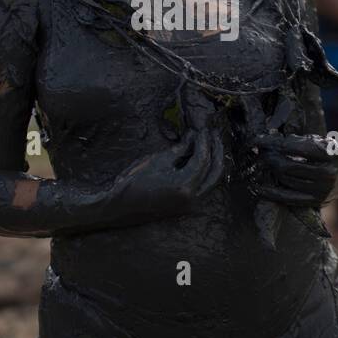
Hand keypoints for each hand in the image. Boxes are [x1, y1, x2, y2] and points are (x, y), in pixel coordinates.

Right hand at [108, 130, 225, 217]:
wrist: (121, 208)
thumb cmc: (134, 183)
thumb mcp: (157, 161)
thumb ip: (179, 150)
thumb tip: (193, 137)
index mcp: (184, 186)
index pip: (202, 160)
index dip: (204, 142)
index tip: (203, 130)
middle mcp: (192, 199)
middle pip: (214, 173)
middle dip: (216, 151)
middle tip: (214, 134)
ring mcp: (191, 205)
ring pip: (212, 182)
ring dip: (214, 162)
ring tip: (211, 144)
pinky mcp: (187, 207)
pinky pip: (204, 188)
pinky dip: (206, 173)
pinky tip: (203, 160)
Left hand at [249, 133, 337, 208]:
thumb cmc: (326, 153)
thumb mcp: (319, 141)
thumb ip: (299, 140)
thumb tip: (270, 138)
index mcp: (329, 153)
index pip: (295, 147)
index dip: (275, 144)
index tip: (259, 141)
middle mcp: (328, 173)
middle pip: (287, 166)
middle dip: (269, 159)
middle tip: (258, 154)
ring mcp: (322, 189)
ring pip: (285, 180)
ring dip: (269, 172)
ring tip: (259, 165)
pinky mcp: (315, 201)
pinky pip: (287, 198)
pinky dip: (271, 193)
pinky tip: (258, 188)